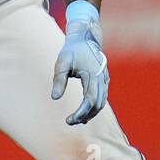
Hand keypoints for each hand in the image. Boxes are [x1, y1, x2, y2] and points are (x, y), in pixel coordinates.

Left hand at [51, 0, 108, 124]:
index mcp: (93, 74)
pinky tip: (84, 114)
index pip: (90, 100)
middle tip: (70, 121)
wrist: (85, 38)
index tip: (69, 120)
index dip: (81, 113)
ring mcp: (105, 80)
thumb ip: (58, 80)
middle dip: (84, 116)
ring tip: (76, 120)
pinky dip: (94, 107)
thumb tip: (54, 98)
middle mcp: (102, 78)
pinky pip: (101, 98)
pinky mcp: (104, 81)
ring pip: (101, 103)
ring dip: (90, 113)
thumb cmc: (72, 50)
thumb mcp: (62, 62)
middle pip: (97, 105)